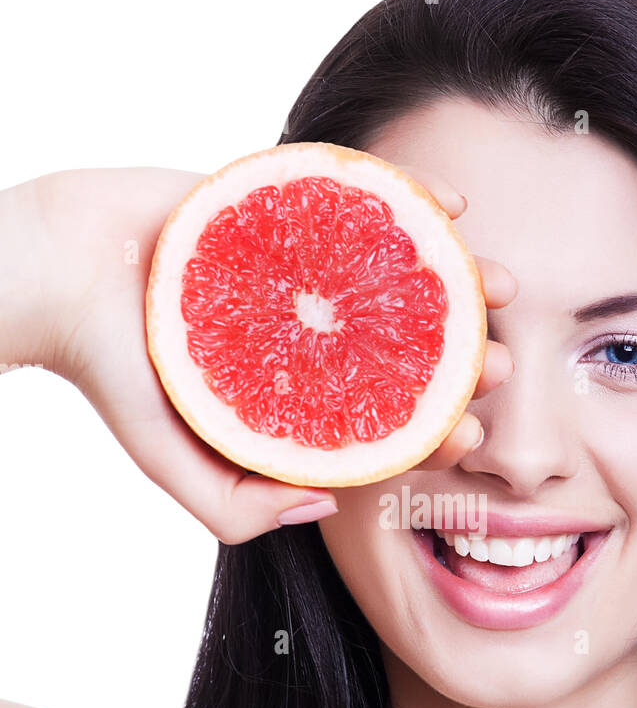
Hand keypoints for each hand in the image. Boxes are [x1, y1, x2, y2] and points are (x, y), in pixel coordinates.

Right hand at [23, 165, 514, 542]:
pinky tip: (454, 210)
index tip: (471, 438)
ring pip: (396, 276)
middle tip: (505, 367)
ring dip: (458, 282)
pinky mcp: (287, 207)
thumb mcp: (172, 464)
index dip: (431, 432)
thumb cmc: (111, 373)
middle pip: (402, 349)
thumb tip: (325, 508)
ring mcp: (302, 269)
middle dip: (461, 360)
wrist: (59, 270)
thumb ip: (235, 508)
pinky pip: (360, 200)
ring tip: (506, 289)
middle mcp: (306, 332)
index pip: (378, 419)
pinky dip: (409, 199)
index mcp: (292, 393)